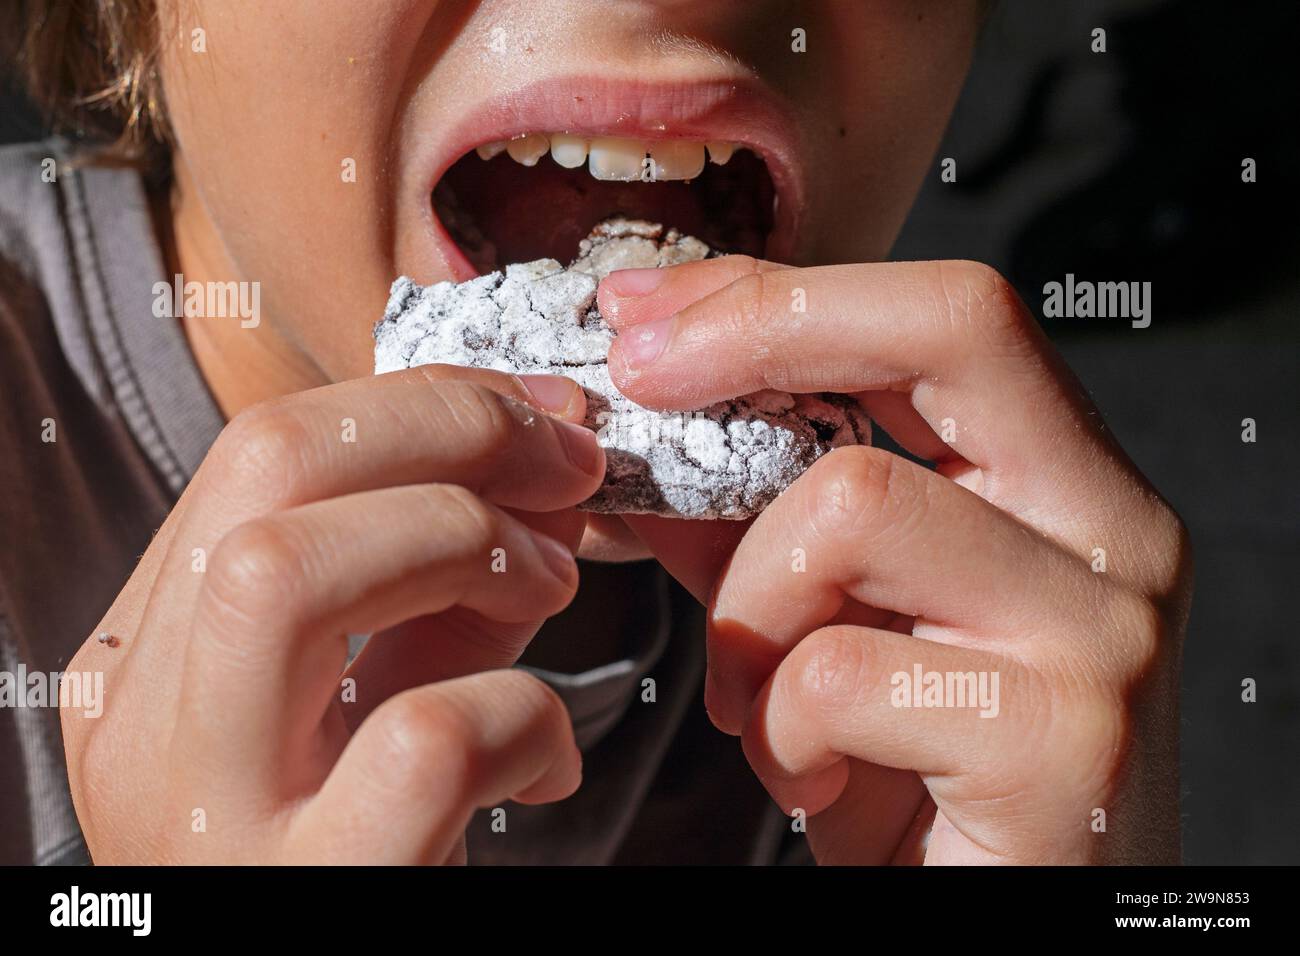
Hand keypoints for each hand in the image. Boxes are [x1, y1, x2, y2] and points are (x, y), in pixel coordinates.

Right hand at [62, 366, 604, 862]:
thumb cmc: (383, 836)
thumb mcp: (379, 685)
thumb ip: (435, 577)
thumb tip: (539, 459)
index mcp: (152, 655)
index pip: (261, 452)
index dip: (420, 403)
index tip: (537, 413)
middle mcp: (146, 725)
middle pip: (263, 472)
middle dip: (448, 428)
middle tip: (568, 463)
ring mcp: (208, 818)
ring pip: (291, 574)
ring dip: (466, 542)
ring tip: (551, 588)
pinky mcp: (310, 892)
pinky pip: (421, 739)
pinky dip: (524, 710)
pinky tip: (549, 755)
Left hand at [601, 256, 1191, 863]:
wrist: (1000, 921)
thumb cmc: (922, 774)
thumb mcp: (831, 615)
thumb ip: (754, 514)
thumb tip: (646, 414)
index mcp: (1064, 482)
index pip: (949, 312)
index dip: (783, 293)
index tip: (649, 316)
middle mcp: (1108, 532)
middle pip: (950, 331)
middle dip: (760, 336)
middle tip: (644, 386)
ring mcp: (1099, 631)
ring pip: (854, 506)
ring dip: (752, 608)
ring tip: (756, 696)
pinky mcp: (1062, 740)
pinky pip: (838, 672)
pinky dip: (778, 728)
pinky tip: (810, 777)